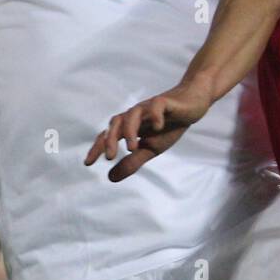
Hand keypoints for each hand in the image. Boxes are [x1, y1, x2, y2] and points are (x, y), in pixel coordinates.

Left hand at [85, 80, 213, 181]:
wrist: (191, 107)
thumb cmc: (168, 127)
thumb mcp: (150, 149)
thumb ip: (132, 162)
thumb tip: (110, 178)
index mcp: (128, 126)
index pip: (108, 135)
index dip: (97, 148)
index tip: (88, 164)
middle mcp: (134, 115)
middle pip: (115, 123)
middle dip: (110, 140)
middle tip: (110, 158)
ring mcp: (148, 107)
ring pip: (132, 113)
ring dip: (130, 130)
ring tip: (132, 148)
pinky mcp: (164, 101)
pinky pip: (156, 105)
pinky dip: (154, 115)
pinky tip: (157, 126)